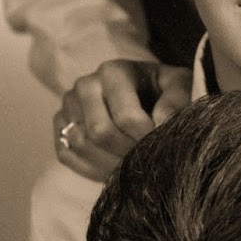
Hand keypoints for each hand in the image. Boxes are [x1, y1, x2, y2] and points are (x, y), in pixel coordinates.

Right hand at [54, 59, 192, 179]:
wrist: (143, 94)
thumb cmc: (162, 90)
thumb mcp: (179, 86)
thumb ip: (177, 99)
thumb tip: (161, 122)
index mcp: (114, 71)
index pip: (126, 116)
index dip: (146, 138)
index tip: (163, 146)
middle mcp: (85, 85)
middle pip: (100, 132)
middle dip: (127, 153)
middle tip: (148, 161)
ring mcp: (69, 106)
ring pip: (81, 145)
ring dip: (110, 164)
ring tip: (135, 166)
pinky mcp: (61, 126)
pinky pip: (67, 155)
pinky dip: (91, 169)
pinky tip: (115, 168)